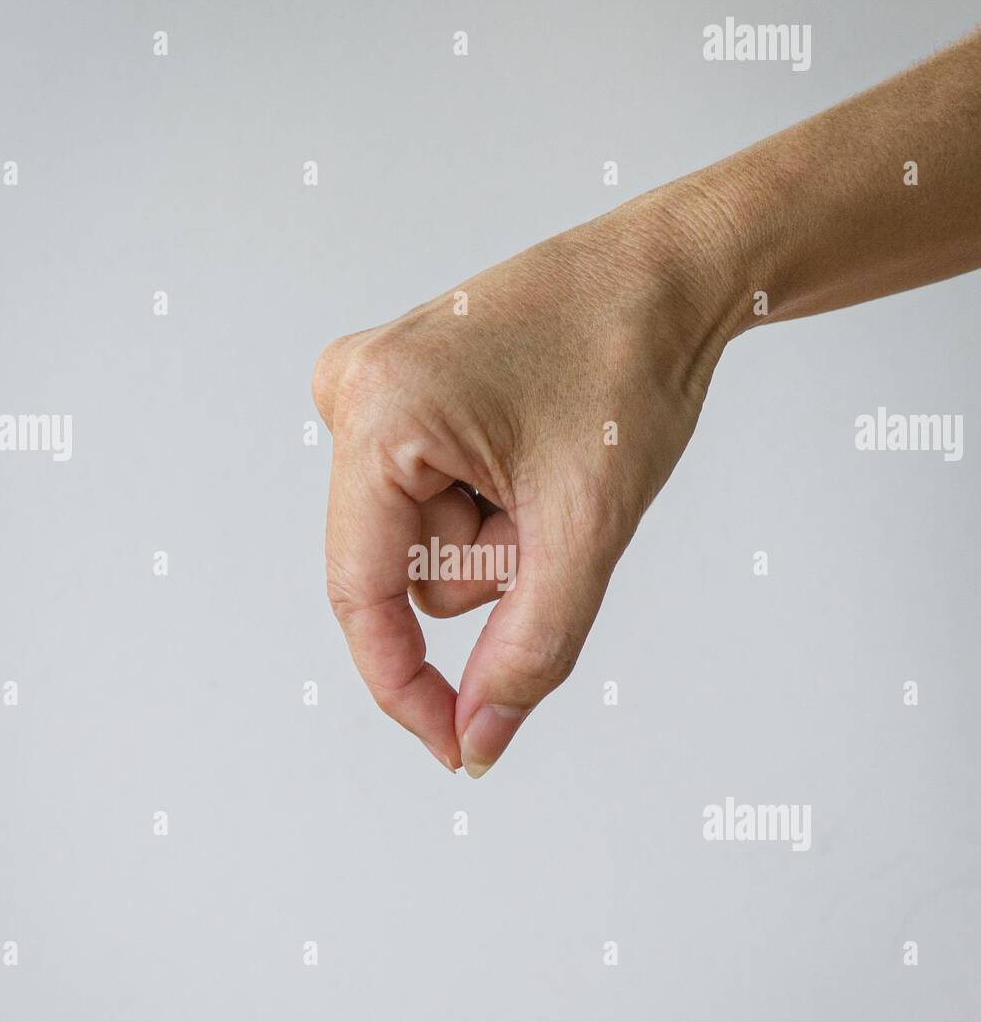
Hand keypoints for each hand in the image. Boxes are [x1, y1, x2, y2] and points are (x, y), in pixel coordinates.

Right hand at [312, 184, 737, 775]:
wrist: (669, 274)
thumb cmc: (630, 366)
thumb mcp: (585, 526)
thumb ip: (530, 649)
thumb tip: (478, 738)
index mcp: (378, 412)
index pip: (362, 595)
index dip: (407, 688)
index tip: (458, 747)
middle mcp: (352, 392)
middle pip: (409, 572)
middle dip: (496, 565)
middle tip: (559, 502)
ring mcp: (371, 389)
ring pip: (430, 545)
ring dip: (503, 533)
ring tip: (552, 465)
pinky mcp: (399, 395)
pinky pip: (433, 503)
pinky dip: (493, 505)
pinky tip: (531, 450)